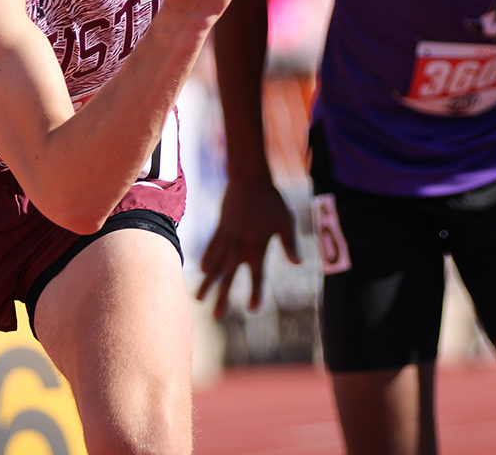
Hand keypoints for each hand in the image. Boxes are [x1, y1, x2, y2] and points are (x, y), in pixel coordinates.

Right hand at [196, 176, 298, 318]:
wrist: (249, 178)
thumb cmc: (271, 199)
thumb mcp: (285, 220)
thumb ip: (289, 243)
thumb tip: (297, 263)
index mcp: (257, 245)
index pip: (256, 275)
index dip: (255, 293)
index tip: (253, 309)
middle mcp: (239, 245)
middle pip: (229, 276)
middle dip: (222, 297)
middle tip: (217, 316)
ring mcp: (227, 237)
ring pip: (215, 265)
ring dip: (208, 283)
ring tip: (198, 299)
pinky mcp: (221, 228)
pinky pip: (211, 248)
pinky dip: (206, 260)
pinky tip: (202, 271)